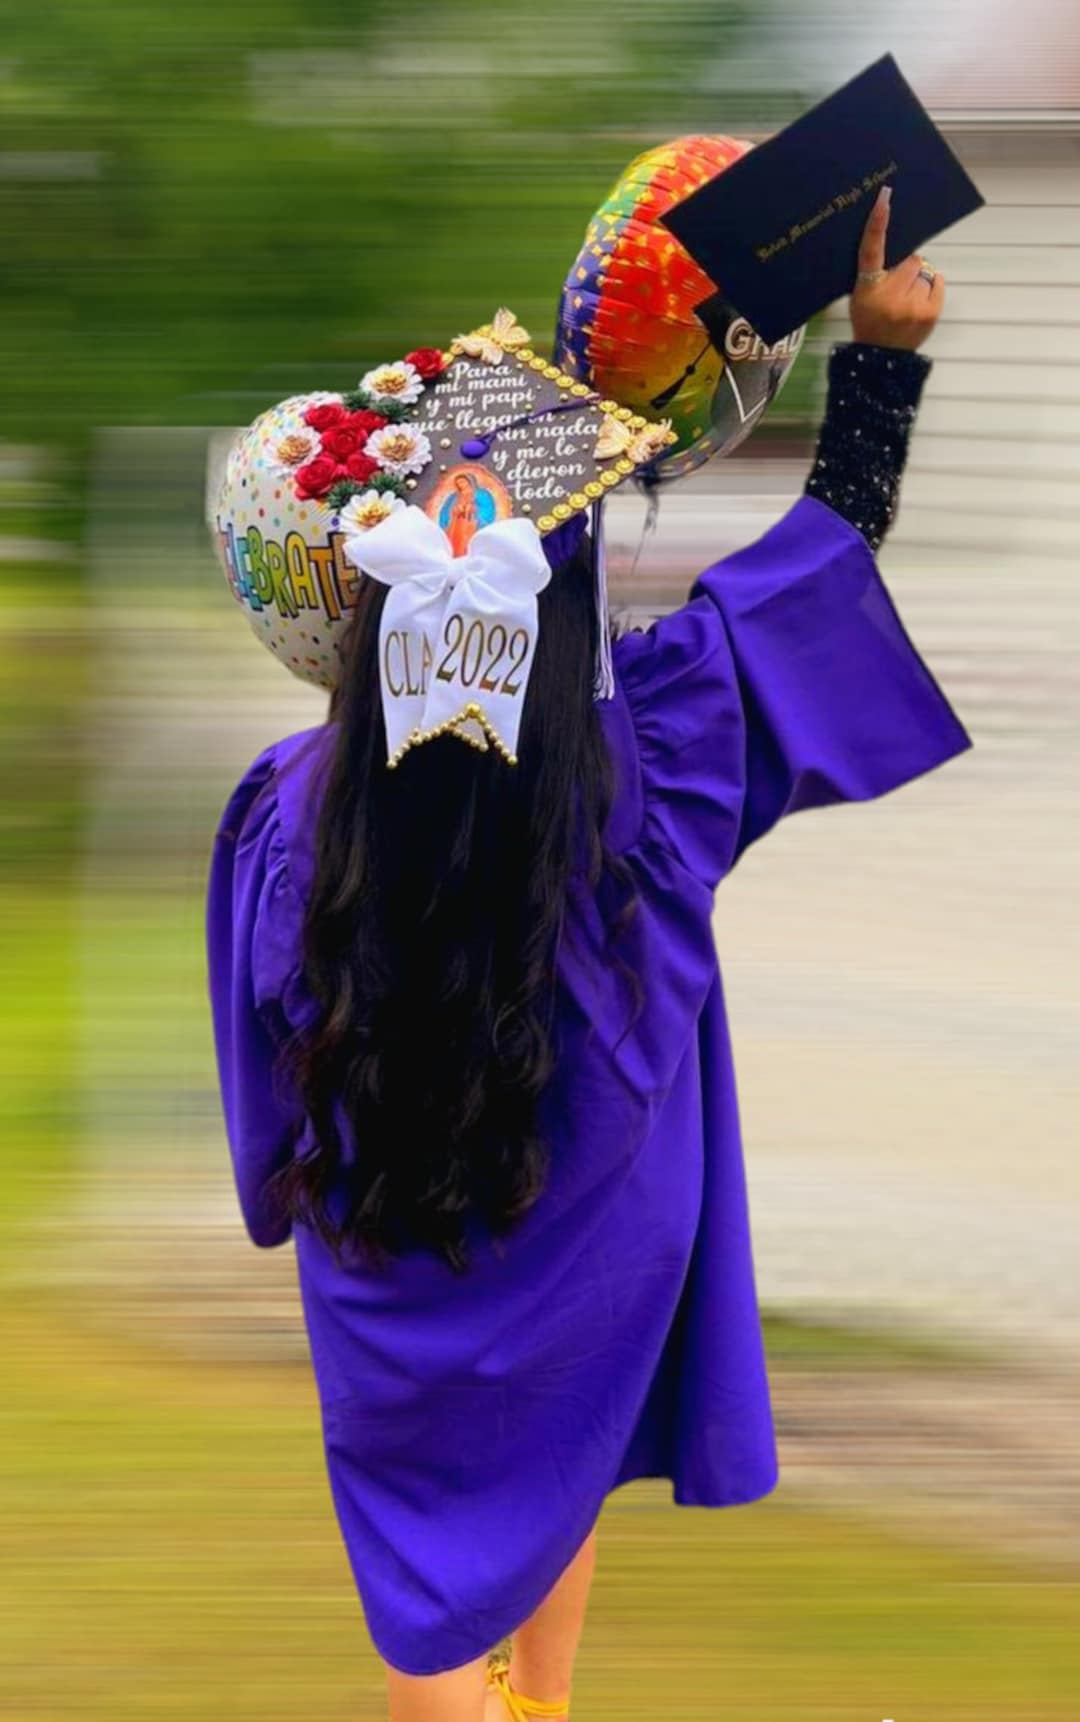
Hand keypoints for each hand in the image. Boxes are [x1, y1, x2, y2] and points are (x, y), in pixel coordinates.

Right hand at [849, 184, 944, 351]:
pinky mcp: (930, 312)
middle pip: (910, 260)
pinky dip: (930, 287)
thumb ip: (874, 272)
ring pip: (923, 272)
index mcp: (867, 289)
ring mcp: (913, 305)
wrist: (881, 358)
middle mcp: (890, 295)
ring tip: (905, 302)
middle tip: (896, 288)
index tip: (884, 198)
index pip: (871, 250)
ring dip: (917, 281)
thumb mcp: (859, 296)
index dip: (877, 223)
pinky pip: (936, 282)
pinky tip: (918, 302)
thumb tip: (899, 248)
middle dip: (906, 268)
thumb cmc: (869, 322)